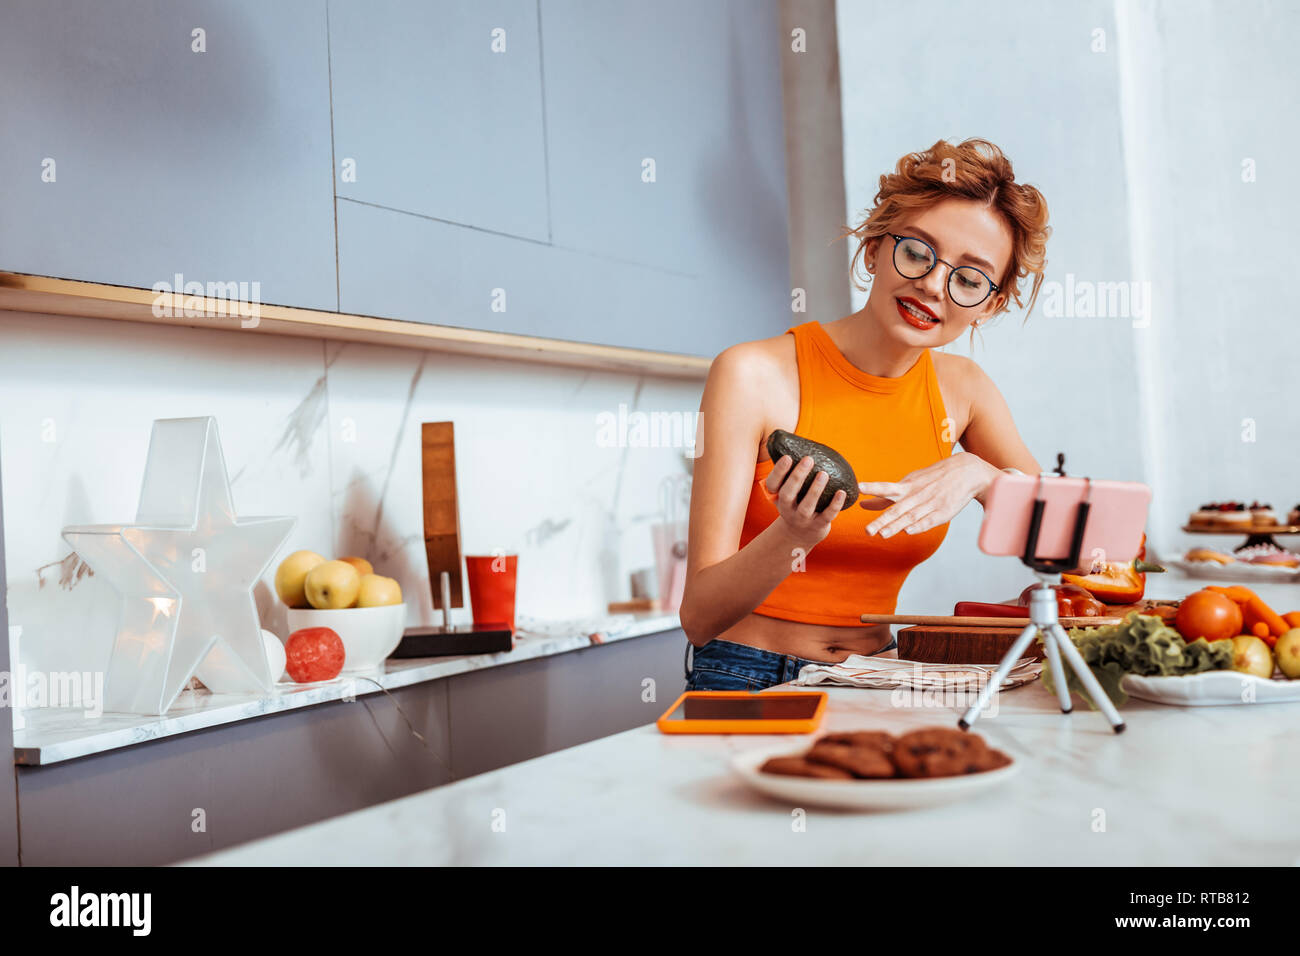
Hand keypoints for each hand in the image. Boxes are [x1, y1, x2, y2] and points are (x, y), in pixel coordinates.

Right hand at [765, 454, 847, 548]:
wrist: (800, 534)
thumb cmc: (796, 503)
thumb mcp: (789, 492)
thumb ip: (793, 474)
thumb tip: (804, 444)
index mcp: (778, 497)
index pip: (773, 484)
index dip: (779, 471)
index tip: (788, 457)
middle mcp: (787, 509)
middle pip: (788, 494)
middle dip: (797, 477)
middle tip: (808, 459)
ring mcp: (802, 519)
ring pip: (807, 506)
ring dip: (815, 490)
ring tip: (824, 474)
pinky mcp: (818, 526)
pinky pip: (827, 515)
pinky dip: (835, 504)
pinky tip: (842, 492)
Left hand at [857, 452, 999, 537]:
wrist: (967, 471)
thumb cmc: (932, 479)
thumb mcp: (909, 483)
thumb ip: (885, 496)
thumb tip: (862, 505)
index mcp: (907, 486)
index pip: (887, 488)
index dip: (873, 488)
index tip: (859, 489)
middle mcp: (917, 494)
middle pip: (897, 508)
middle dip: (881, 519)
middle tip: (867, 530)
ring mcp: (930, 503)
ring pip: (911, 516)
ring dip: (897, 525)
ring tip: (882, 534)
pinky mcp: (943, 512)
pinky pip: (929, 520)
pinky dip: (919, 526)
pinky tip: (909, 531)